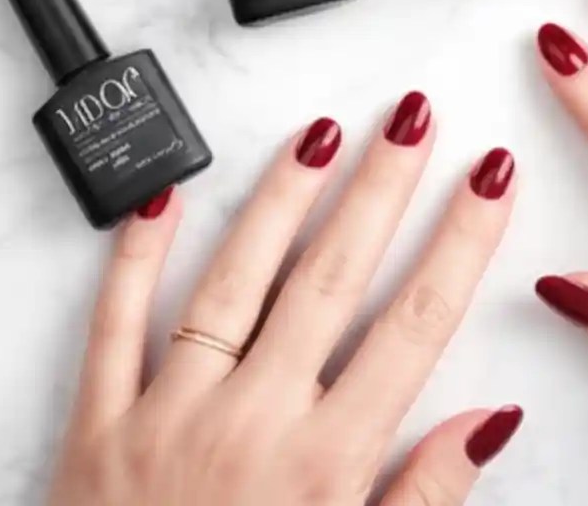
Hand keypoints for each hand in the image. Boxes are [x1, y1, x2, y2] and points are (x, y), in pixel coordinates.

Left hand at [49, 92, 520, 505]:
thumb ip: (425, 498)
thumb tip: (489, 421)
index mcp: (326, 466)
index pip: (416, 326)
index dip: (461, 243)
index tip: (490, 179)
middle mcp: (252, 422)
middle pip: (334, 280)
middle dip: (384, 190)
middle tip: (415, 121)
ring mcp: (170, 413)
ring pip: (235, 279)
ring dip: (285, 200)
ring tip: (325, 134)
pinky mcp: (98, 423)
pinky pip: (115, 323)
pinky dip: (135, 256)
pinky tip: (167, 197)